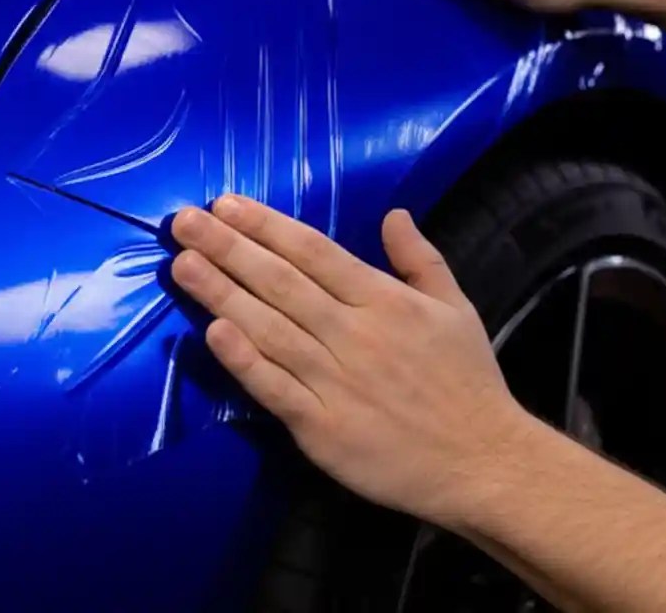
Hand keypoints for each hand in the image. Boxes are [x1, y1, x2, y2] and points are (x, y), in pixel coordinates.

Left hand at [169, 196, 537, 529]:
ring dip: (222, 294)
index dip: (266, 226)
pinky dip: (244, 360)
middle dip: (228, 248)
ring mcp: (335, 380)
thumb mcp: (456, 308)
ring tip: (183, 265)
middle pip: (281, 282)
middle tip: (183, 222)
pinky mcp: (321, 426)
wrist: (482, 461)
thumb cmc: (467, 382)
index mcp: (384, 301)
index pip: (314, 252)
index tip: (226, 204)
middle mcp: (354, 333)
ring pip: (269, 328)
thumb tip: (393, 214)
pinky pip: (275, 387)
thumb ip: (421, 259)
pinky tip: (212, 334)